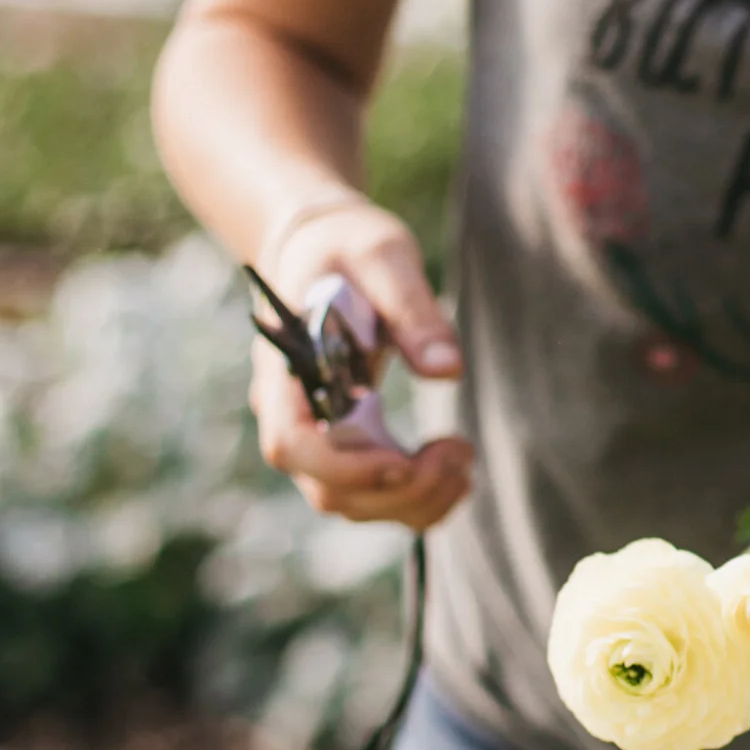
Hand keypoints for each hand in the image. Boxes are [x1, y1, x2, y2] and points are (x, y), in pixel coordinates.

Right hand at [251, 198, 475, 529]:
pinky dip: (417, 498)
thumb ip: (412, 310)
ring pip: (352, 504)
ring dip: (414, 500)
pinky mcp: (347, 444)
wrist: (327, 247)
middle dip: (399, 490)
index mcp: (283, 370)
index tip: (404, 461)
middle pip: (327, 490)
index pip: (292, 443)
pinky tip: (457, 469)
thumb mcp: (384, 257)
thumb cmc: (349, 245)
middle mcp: (292, 415)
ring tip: (465, 459)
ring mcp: (317, 436)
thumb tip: (449, 371)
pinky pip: (373, 496)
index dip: (345, 467)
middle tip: (461, 452)